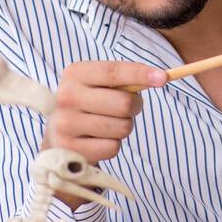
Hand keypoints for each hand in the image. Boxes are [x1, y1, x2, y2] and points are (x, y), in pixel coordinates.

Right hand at [41, 60, 166, 209]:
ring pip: (121, 127)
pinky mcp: (71, 150)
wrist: (58, 133)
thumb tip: (160, 77)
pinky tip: (98, 140)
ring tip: (109, 124)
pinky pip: (112, 148)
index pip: (113, 72)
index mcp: (75, 74)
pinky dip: (113, 145)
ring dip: (124, 127)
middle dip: (135, 107)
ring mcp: (66, 124)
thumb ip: (125, 79)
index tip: (163, 78)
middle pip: (123, 103)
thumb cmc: (90, 103)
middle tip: (128, 108)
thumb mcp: (99, 84)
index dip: (140, 74)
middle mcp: (66, 97)